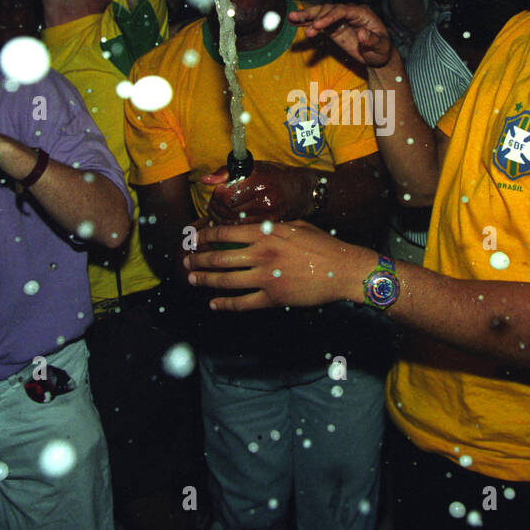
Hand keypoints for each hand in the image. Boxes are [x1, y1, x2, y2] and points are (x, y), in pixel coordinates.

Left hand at [185, 221, 371, 310]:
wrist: (343, 269)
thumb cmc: (323, 245)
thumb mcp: (296, 226)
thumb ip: (273, 226)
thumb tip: (256, 227)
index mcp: (266, 233)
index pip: (226, 233)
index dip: (205, 236)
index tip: (194, 239)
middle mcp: (261, 254)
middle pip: (220, 257)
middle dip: (198, 260)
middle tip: (187, 262)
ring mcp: (266, 277)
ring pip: (226, 280)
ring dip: (205, 280)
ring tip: (193, 280)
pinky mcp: (273, 298)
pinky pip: (242, 303)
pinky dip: (225, 304)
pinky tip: (214, 304)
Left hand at [201, 162, 313, 223]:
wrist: (303, 191)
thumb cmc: (278, 176)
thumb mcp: (254, 167)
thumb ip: (227, 172)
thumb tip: (205, 180)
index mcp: (258, 182)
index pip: (225, 195)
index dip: (216, 195)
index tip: (216, 192)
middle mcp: (263, 200)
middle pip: (227, 210)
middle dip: (215, 208)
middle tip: (213, 205)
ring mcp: (267, 216)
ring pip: (232, 222)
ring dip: (221, 219)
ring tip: (218, 214)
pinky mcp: (270, 227)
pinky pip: (243, 230)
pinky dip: (232, 228)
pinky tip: (229, 223)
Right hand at [289, 3, 391, 68]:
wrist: (378, 56)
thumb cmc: (381, 50)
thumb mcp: (381, 47)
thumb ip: (372, 40)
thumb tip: (361, 33)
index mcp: (362, 13)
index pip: (343, 11)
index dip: (329, 16)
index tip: (318, 25)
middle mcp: (349, 13)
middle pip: (329, 9)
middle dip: (314, 15)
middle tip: (300, 20)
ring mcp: (340, 20)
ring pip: (321, 14)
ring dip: (307, 16)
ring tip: (291, 18)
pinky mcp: (333, 28)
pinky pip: (319, 24)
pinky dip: (307, 23)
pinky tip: (294, 23)